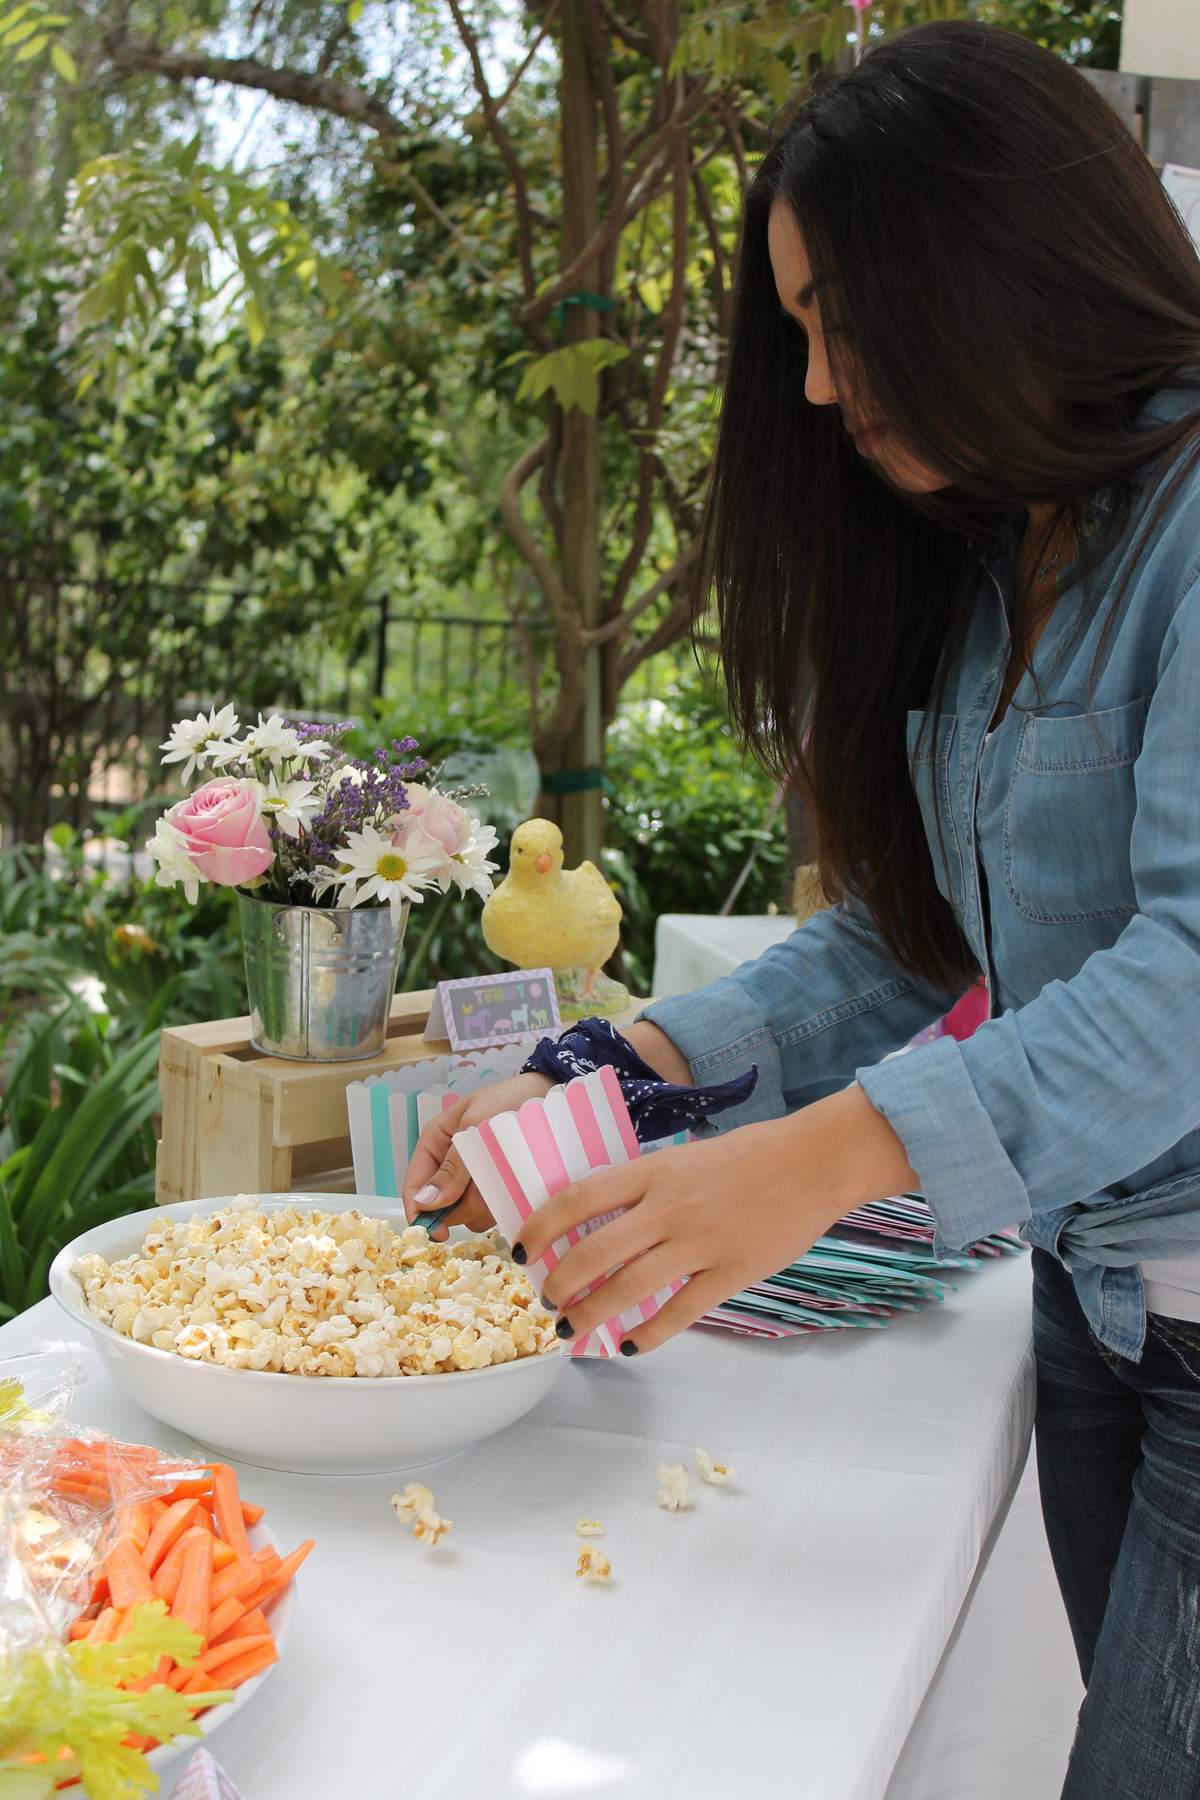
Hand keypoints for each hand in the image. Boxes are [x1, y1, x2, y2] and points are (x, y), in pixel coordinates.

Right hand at [402, 1073, 553, 1238]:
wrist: (550, 1093)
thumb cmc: (511, 1100)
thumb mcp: (477, 1125)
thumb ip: (454, 1166)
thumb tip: (425, 1203)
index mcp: (435, 1143)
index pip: (415, 1184)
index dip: (419, 1212)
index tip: (435, 1232)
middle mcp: (450, 1165)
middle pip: (443, 1206)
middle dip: (464, 1203)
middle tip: (488, 1183)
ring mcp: (474, 1180)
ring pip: (468, 1213)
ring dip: (486, 1204)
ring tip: (507, 1174)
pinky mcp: (496, 1189)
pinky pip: (491, 1211)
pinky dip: (502, 1205)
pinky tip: (516, 1184)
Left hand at [516, 1085, 916, 1352]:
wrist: (813, 1162)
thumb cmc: (750, 1156)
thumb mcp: (686, 1158)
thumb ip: (647, 1187)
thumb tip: (602, 1219)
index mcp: (653, 1172)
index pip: (578, 1198)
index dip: (540, 1226)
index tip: (519, 1248)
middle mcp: (669, 1207)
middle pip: (593, 1251)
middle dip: (559, 1281)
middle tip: (545, 1298)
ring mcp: (700, 1242)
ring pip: (628, 1286)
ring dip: (591, 1313)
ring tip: (570, 1328)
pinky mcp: (731, 1272)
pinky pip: (680, 1311)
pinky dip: (648, 1333)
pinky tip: (629, 1346)